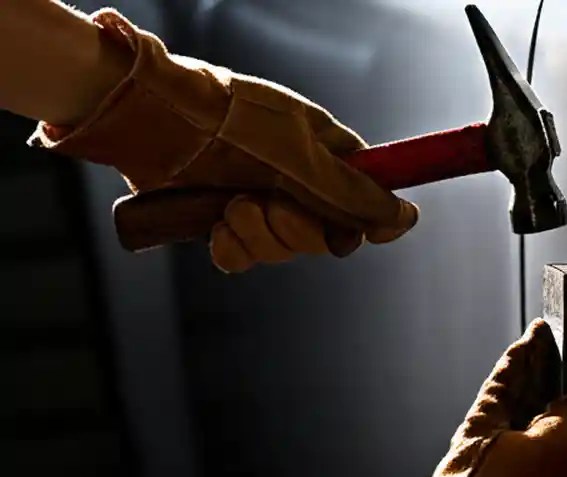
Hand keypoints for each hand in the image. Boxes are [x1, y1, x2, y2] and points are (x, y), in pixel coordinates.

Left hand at [28, 8, 417, 272]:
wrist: (152, 120)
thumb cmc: (231, 123)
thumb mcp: (303, 158)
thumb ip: (354, 195)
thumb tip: (406, 219)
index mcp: (328, 154)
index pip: (367, 200)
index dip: (363, 222)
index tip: (350, 233)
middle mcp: (298, 179)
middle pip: (324, 236)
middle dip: (295, 230)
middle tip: (271, 205)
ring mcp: (261, 200)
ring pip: (282, 250)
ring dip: (258, 235)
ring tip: (232, 205)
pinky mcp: (223, 221)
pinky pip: (243, 258)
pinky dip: (230, 246)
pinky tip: (215, 222)